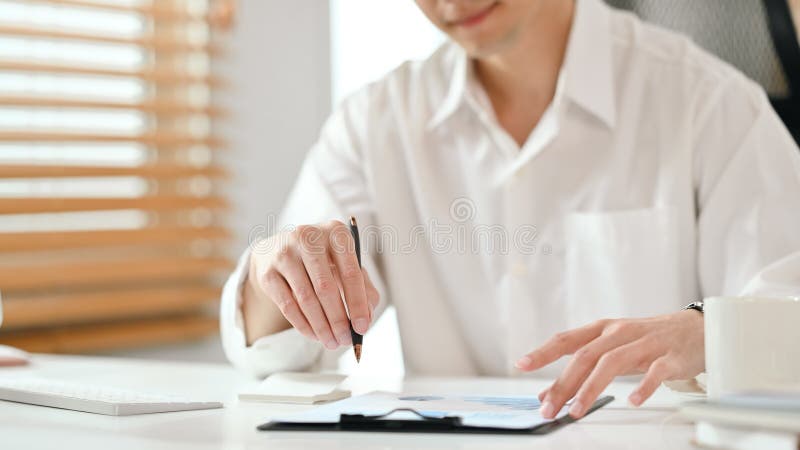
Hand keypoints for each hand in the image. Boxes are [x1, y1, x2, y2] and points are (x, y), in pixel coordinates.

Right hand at [247, 220, 378, 348]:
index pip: (350, 272)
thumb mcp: (346, 264)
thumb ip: (364, 288)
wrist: (279, 249)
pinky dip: (303, 325)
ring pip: (305, 299)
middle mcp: (308, 237)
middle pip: (326, 287)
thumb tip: (366, 319)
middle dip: (338, 319)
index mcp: (335, 232)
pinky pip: (287, 305)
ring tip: (331, 342)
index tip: (362, 327)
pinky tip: (313, 335)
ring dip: (321, 326)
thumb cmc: (322, 259)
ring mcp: (284, 253)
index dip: (358, 303)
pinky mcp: (267, 271)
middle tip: (345, 340)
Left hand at [515, 311, 703, 418]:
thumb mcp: (612, 350)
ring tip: (577, 410)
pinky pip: (655, 371)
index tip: (521, 365)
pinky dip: (643, 385)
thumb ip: (580, 368)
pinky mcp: (670, 356)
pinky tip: (632, 401)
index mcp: (603, 329)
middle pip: (585, 356)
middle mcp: (620, 332)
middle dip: (564, 383)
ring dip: (591, 387)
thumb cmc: (648, 340)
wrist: (698, 329)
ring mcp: (646, 342)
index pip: (567, 339)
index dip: (543, 352)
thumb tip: (547, 392)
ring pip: (613, 362)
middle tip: (549, 408)